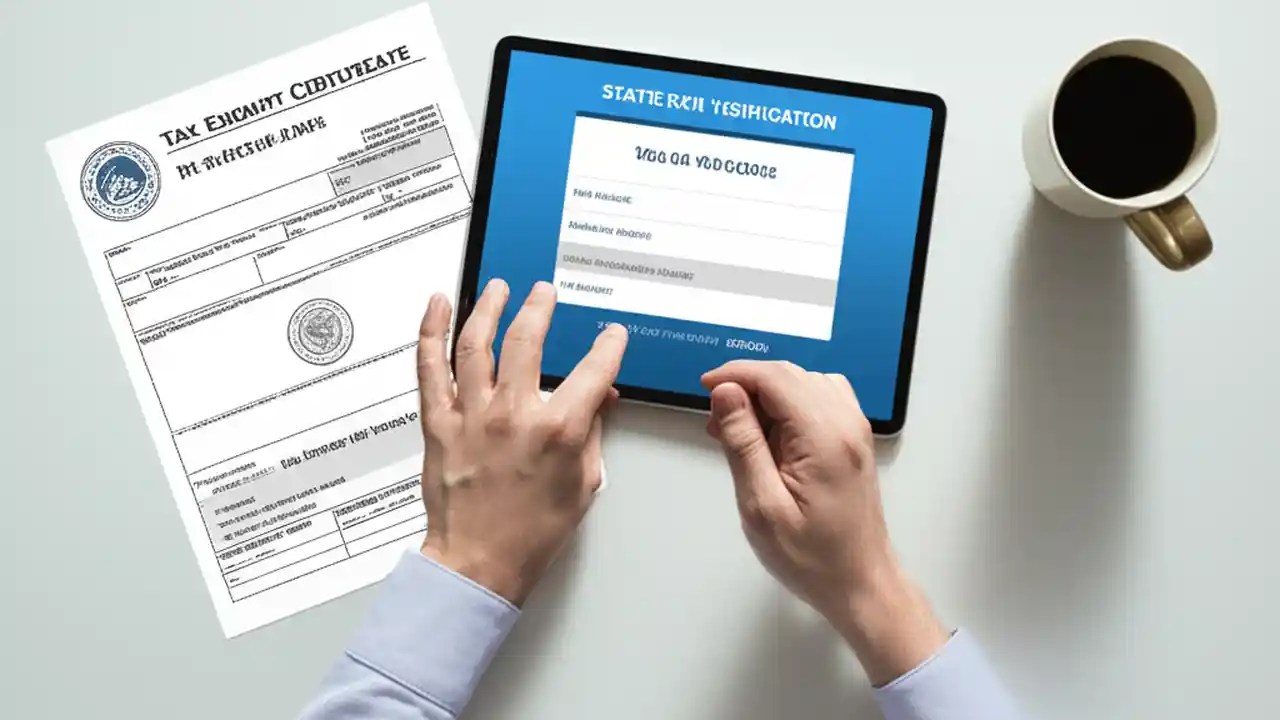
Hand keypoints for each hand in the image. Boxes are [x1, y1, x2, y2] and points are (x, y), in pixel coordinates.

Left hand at [415, 279, 626, 605]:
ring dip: (489, 306)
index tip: (610, 335)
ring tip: (498, 287)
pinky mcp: (438, 423)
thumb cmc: (530, 533)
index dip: (608, 346)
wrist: (478, 563)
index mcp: (557, 430)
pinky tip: (437, 306)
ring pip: (477, 343)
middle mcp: (513, 414)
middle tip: (544, 292)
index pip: (593, 370)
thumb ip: (592, 433)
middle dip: (540, 306)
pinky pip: (430, 367)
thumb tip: (600, 399)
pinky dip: (432, 332)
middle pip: (528, 339)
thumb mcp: (582, 483)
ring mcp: (471, 415)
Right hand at [701, 361, 945, 684]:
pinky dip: (790, 402)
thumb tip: (726, 392)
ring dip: (767, 393)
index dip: (735, 375)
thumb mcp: (762, 506)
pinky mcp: (855, 439)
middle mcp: (846, 421)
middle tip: (715, 422)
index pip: (775, 378)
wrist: (861, 584)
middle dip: (747, 385)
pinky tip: (773, 433)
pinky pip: (820, 397)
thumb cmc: (810, 557)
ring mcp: (855, 428)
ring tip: (740, 431)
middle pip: (790, 375)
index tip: (703, 389)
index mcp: (824, 436)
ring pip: (804, 382)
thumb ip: (743, 443)